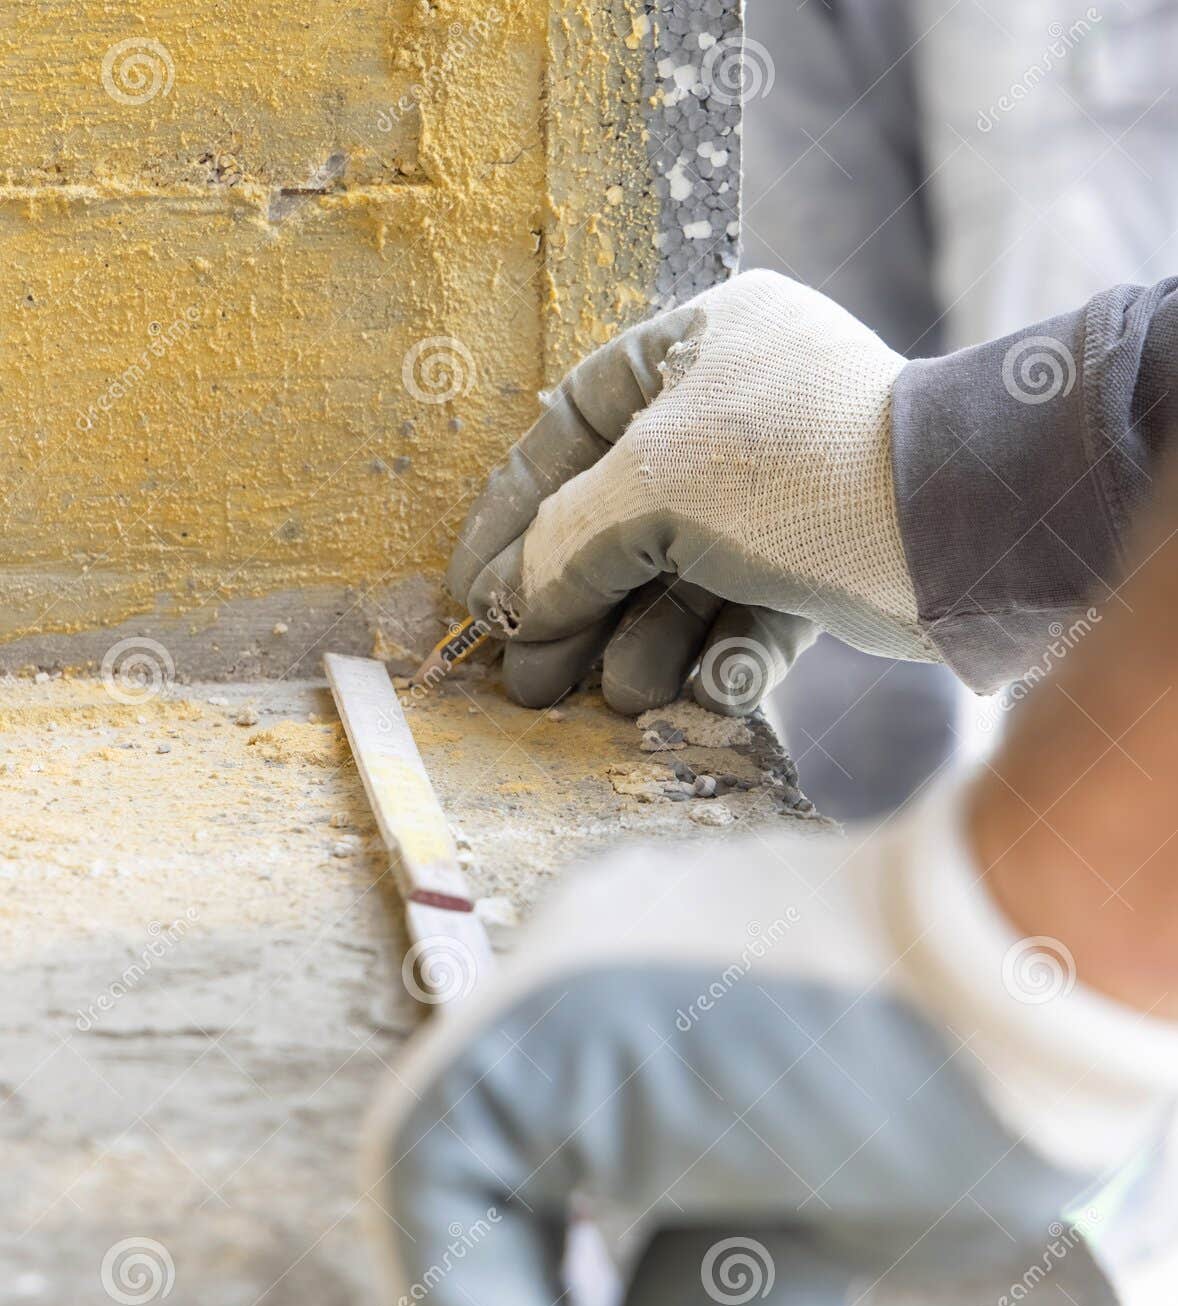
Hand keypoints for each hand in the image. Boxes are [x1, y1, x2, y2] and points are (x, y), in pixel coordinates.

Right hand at [364, 782, 1112, 1305]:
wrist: (1045, 932)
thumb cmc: (961, 1080)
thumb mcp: (829, 1246)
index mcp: (571, 1032)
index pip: (437, 1199)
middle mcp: (553, 961)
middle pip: (444, 1150)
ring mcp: (594, 940)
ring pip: (497, 1116)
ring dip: (529, 1248)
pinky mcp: (641, 945)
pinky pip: (556, 1074)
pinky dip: (572, 1184)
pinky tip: (628, 1261)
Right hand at [448, 270, 936, 717]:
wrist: (964, 529)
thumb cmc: (794, 473)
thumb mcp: (649, 490)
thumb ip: (564, 542)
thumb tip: (506, 601)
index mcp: (701, 343)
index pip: (571, 423)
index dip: (513, 511)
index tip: (473, 591)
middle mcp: (745, 409)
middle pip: (625, 514)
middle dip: (578, 602)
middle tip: (528, 679)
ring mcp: (792, 487)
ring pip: (688, 574)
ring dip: (645, 642)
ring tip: (618, 699)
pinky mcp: (834, 560)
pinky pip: (752, 610)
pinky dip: (720, 655)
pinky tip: (697, 698)